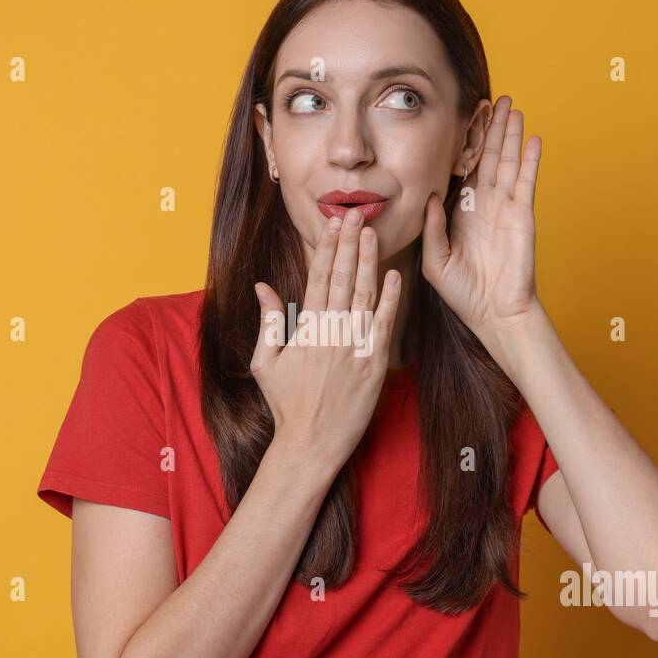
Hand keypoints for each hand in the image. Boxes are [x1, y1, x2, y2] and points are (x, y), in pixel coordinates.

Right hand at [251, 211, 401, 471]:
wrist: (311, 443)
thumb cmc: (285, 405)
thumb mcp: (265, 362)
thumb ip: (268, 322)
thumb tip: (262, 286)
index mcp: (306, 329)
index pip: (318, 277)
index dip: (326, 247)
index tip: (333, 223)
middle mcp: (331, 332)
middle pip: (342, 278)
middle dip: (350, 244)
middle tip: (356, 214)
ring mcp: (355, 347)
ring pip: (365, 294)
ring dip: (370, 262)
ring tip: (373, 234)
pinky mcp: (375, 363)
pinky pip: (385, 324)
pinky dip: (390, 299)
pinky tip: (395, 276)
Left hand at [421, 94, 543, 345]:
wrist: (493, 313)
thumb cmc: (462, 293)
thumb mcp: (434, 261)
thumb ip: (430, 229)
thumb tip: (429, 197)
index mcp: (459, 212)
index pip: (461, 169)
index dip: (463, 144)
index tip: (463, 117)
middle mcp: (483, 204)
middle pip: (486, 156)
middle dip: (490, 128)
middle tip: (493, 98)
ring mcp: (505, 207)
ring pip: (507, 162)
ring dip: (510, 134)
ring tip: (512, 106)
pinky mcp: (523, 215)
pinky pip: (526, 181)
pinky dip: (530, 159)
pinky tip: (532, 138)